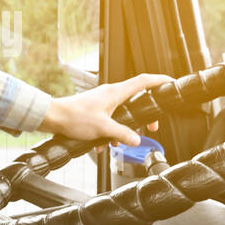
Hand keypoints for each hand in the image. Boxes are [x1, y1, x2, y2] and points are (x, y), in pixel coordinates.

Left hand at [38, 72, 173, 145]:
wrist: (54, 117)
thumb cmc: (74, 117)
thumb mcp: (103, 128)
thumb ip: (123, 133)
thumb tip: (136, 139)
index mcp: (116, 92)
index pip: (143, 81)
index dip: (159, 81)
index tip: (170, 82)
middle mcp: (110, 93)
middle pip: (136, 99)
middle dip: (144, 115)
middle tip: (151, 127)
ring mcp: (103, 100)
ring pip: (122, 112)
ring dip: (123, 127)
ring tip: (119, 141)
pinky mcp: (95, 109)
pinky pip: (110, 118)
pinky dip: (110, 131)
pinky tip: (103, 143)